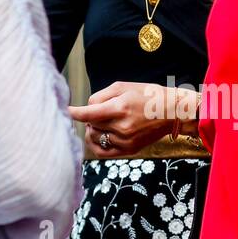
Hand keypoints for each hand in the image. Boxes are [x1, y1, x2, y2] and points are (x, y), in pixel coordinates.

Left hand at [68, 81, 200, 156]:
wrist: (171, 112)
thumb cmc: (147, 95)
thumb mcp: (123, 87)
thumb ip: (100, 96)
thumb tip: (86, 109)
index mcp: (120, 108)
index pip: (88, 114)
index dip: (74, 112)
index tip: (66, 111)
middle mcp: (122, 127)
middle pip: (91, 125)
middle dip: (90, 118)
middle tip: (100, 112)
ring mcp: (125, 141)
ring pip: (94, 138)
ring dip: (93, 130)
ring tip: (103, 122)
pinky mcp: (129, 150)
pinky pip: (102, 152)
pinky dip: (95, 144)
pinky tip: (98, 136)